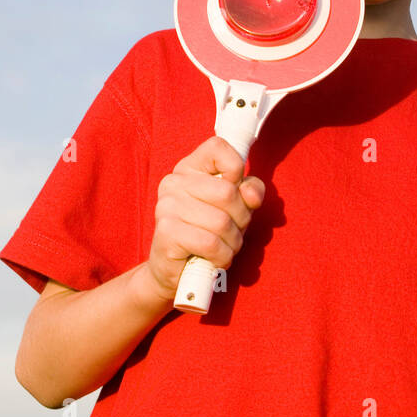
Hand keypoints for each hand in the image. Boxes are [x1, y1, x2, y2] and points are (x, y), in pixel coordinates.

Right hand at [141, 136, 265, 304]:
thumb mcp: (237, 208)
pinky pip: (211, 243)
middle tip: (231, 231)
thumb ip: (250, 192)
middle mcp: (174, 182)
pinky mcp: (166, 232)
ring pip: (222, 222)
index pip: (218, 147)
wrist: (176, 270)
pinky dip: (222, 256)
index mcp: (190, 167)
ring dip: (232, 241)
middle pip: (228, 192)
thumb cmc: (209, 232)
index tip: (234, 189)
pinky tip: (214, 257)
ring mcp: (167, 206)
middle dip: (241, 218)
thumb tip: (249, 191)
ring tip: (222, 246)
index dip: (236, 169)